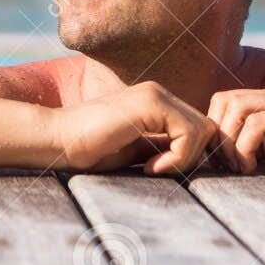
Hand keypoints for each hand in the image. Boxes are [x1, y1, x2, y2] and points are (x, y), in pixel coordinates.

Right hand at [51, 81, 220, 173]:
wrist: (58, 140)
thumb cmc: (90, 150)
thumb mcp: (137, 152)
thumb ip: (162, 149)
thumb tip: (194, 162)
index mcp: (157, 103)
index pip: (198, 128)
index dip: (190, 155)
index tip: (161, 170)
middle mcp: (159, 93)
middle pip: (206, 128)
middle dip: (192, 157)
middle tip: (161, 171)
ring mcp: (155, 94)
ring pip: (203, 129)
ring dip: (185, 158)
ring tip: (153, 169)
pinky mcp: (150, 103)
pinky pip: (189, 132)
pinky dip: (178, 156)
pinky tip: (151, 166)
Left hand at [207, 87, 264, 172]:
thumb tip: (247, 159)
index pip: (226, 102)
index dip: (217, 129)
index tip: (223, 160)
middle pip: (223, 100)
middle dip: (217, 134)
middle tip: (227, 165)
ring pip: (234, 107)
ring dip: (229, 140)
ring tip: (240, 167)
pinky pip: (257, 124)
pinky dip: (245, 146)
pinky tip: (253, 167)